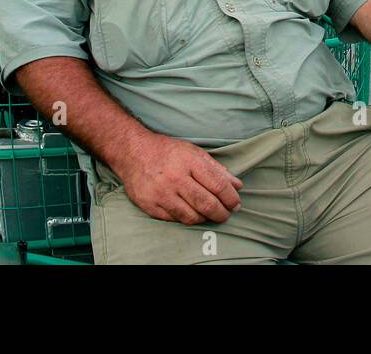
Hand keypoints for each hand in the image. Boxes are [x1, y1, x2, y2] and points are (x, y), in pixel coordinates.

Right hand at [116, 134, 243, 224]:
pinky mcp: (150, 205)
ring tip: (209, 214)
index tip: (235, 203)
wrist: (133, 152)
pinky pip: (175, 219)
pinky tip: (191, 213)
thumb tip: (237, 186)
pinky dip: (187, 219)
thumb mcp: (194, 152)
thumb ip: (216, 169)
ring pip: (192, 217)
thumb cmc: (168, 152)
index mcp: (190, 162)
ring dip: (205, 219)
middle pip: (207, 204)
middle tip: (226, 214)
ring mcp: (161, 193)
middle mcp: (175, 178)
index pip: (219, 186)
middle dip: (222, 213)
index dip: (231, 198)